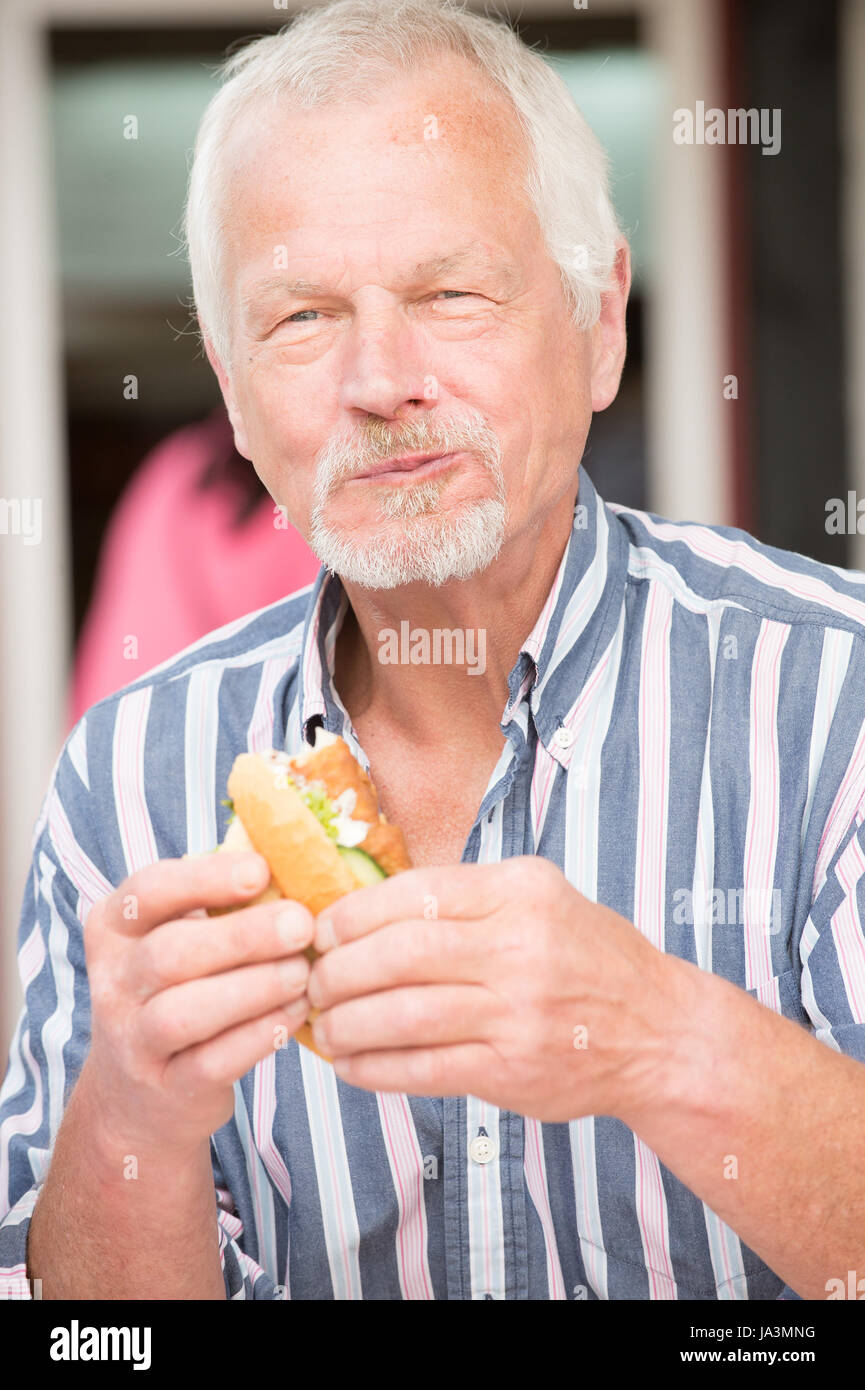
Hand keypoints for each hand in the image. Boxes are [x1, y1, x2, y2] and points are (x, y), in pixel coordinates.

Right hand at [79, 852, 314, 1156]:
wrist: (138, 1096)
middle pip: (170, 954)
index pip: (149, 891)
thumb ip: (222, 904)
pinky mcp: (165, 1089)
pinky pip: (211, 1062)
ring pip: (185, 1012)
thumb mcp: (178, 938)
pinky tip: (294, 1015)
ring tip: (302, 973)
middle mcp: (113, 982)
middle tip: (301, 925)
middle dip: (243, 937)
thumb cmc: (179, 990)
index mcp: (115, 927)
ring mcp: (133, 1041)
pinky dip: (257, 1036)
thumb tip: (296, 865)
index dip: (205, 879)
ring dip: (253, 989)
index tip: (261, 871)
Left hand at [307, 856, 686, 1121]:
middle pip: (398, 953)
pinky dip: (374, 1068)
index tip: (321, 930)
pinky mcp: (511, 1071)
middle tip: (311, 980)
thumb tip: (364, 910)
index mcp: (520, 891)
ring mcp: (517, 1012)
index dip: (352, 915)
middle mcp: (519, 946)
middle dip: (338, 969)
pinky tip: (352, 1064)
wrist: (660, 1032)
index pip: (414, 893)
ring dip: (346, 1022)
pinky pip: (422, 1068)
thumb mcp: (539, 897)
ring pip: (401, 1014)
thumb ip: (465, 897)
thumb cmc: (586, 957)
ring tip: (324, 1025)